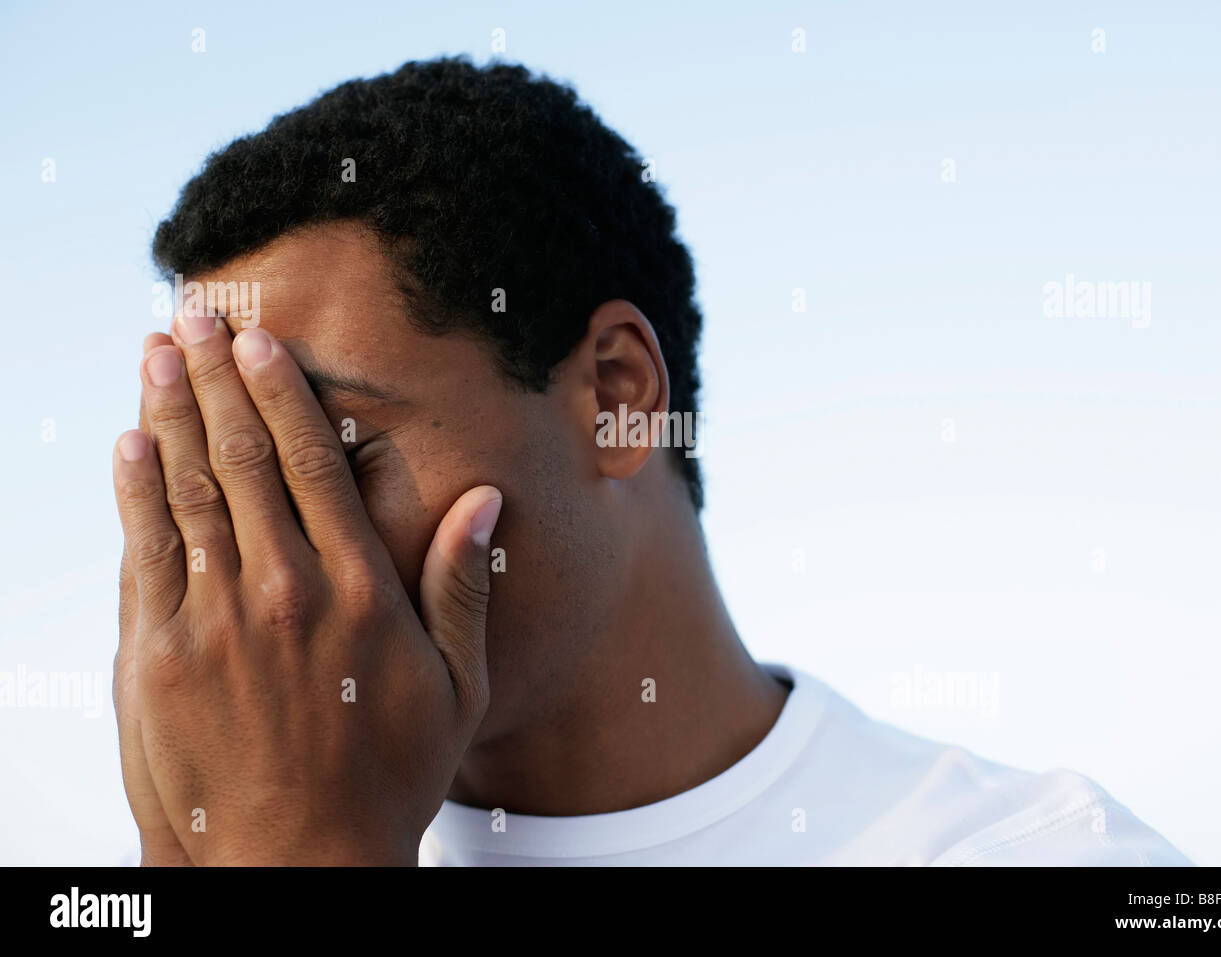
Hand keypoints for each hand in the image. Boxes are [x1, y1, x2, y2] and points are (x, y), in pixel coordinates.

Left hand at [112, 316, 501, 863]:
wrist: (296, 866)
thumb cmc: (387, 779)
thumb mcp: (456, 689)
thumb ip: (463, 587)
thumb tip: (483, 500)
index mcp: (359, 591)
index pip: (312, 465)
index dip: (281, 395)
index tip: (259, 341)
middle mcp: (285, 591)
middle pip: (241, 460)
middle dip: (215, 380)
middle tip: (193, 317)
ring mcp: (215, 622)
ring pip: (186, 492)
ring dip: (167, 415)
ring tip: (156, 354)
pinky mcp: (159, 657)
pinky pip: (146, 554)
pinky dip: (134, 492)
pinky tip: (129, 445)